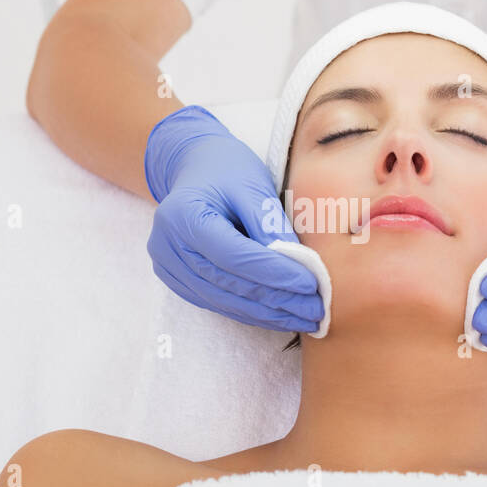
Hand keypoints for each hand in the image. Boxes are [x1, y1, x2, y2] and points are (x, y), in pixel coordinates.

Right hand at [144, 105, 323, 331]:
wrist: (191, 168)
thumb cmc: (224, 169)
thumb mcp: (251, 184)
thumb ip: (270, 223)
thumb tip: (298, 265)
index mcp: (184, 217)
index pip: (235, 256)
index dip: (275, 274)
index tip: (311, 284)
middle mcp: (169, 247)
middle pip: (231, 284)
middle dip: (278, 300)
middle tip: (317, 310)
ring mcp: (170, 268)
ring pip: (226, 301)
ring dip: (268, 314)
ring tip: (305, 318)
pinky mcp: (178, 280)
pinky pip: (218, 302)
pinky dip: (251, 311)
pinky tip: (280, 315)